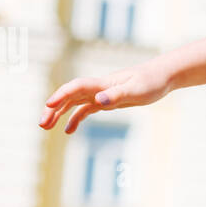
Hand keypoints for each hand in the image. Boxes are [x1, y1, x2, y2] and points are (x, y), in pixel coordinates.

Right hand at [39, 60, 174, 133]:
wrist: (164, 76)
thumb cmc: (152, 81)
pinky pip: (86, 109)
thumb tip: (98, 102)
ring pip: (75, 102)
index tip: (48, 106)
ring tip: (46, 127)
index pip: (77, 87)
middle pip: (70, 95)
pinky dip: (75, 118)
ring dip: (59, 113)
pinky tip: (68, 131)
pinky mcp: (108, 100)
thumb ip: (117, 95)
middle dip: (54, 108)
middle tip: (42, 124)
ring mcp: (102, 93)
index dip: (61, 95)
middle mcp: (99, 87)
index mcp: (104, 83)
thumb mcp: (137, 90)